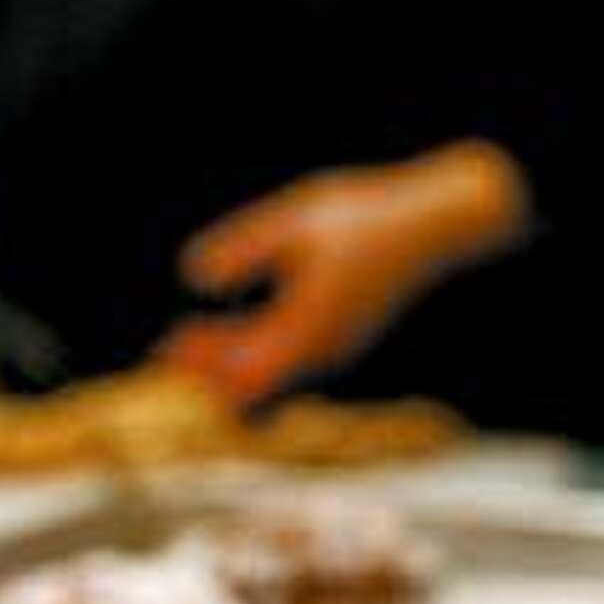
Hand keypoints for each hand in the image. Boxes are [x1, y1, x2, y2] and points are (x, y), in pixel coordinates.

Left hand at [159, 143, 527, 408]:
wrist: (436, 223)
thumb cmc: (367, 216)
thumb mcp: (295, 222)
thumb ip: (244, 248)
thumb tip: (195, 277)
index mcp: (305, 332)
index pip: (240, 376)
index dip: (200, 368)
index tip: (168, 344)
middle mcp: (321, 352)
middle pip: (251, 386)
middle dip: (207, 370)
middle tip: (167, 349)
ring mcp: (336, 348)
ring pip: (270, 376)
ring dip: (231, 362)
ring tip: (193, 338)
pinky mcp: (343, 335)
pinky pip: (290, 359)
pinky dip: (256, 350)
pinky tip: (238, 325)